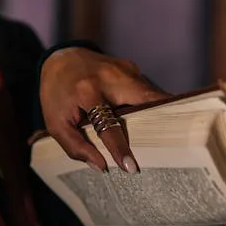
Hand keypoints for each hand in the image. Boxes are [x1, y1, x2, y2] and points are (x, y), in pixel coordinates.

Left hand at [40, 47, 166, 172]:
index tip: (131, 166)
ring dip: (159, 115)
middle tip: (169, 145)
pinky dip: (152, 107)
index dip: (120, 147)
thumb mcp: (56, 122)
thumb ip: (74, 146)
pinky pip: (148, 92)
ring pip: (152, 95)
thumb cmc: (58, 94)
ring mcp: (126, 70)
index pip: (107, 124)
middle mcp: (111, 77)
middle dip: (160, 121)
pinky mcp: (133, 69)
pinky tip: (154, 120)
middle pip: (145, 100)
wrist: (61, 58)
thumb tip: (101, 166)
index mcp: (87, 91)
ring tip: (165, 135)